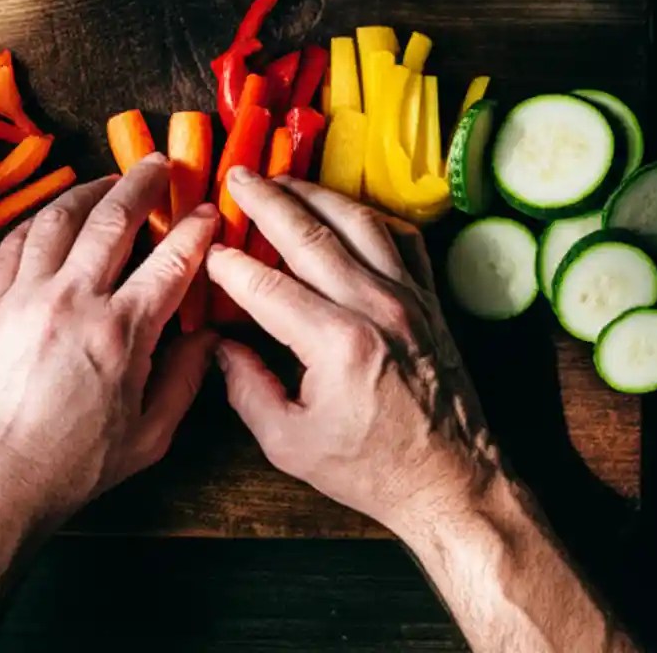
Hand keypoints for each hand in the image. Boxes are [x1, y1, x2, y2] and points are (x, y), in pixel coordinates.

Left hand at [0, 153, 219, 521]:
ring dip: (89, 191)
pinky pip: (16, 243)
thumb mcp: (151, 435)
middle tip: (159, 165)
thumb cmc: (77, 466)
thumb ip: (186, 378)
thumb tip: (210, 335)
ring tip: (109, 181)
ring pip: (59, 219)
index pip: (171, 260)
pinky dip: (40, 219)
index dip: (195, 228)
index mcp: (121, 333)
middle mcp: (73, 301)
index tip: (207, 211)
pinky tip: (56, 215)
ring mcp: (25, 298)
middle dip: (143, 183)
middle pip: (114, 218)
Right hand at [206, 168, 500, 528]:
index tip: (205, 250)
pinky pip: (402, 238)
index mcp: (338, 345)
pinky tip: (344, 209)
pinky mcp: (430, 301)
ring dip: (316, 194)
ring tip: (282, 179)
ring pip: (359, 223)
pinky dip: (370, 216)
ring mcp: (410, 299)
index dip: (229, 264)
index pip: (267, 286)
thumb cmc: (372, 470)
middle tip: (237, 177)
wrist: (451, 480)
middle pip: (311, 234)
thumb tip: (219, 347)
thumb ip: (247, 389)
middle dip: (268, 200)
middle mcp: (377, 309)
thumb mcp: (290, 444)